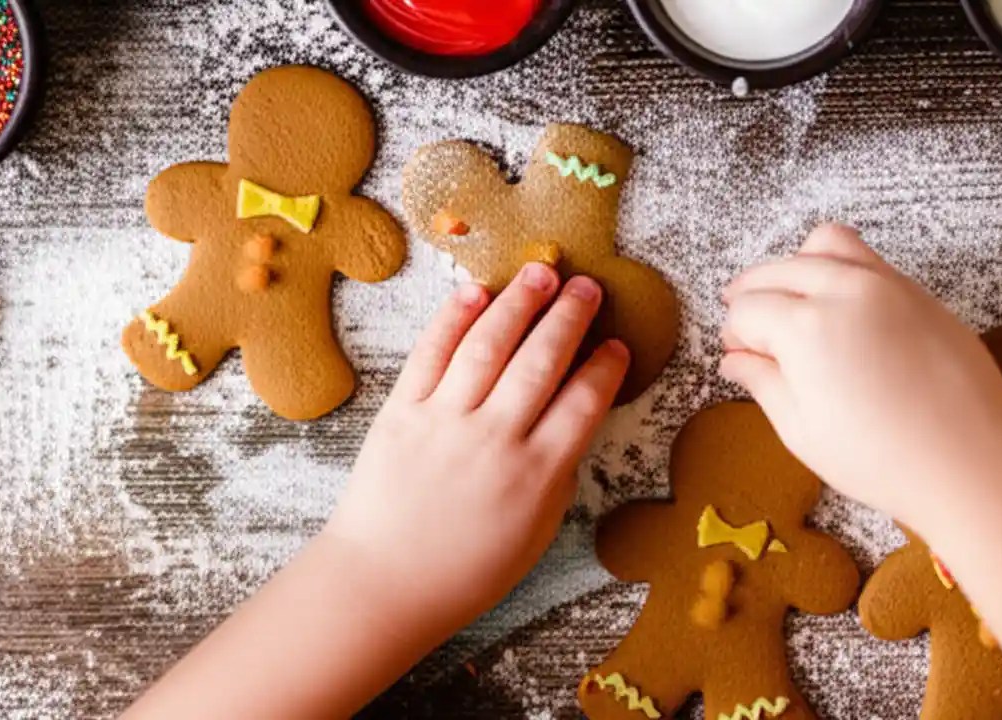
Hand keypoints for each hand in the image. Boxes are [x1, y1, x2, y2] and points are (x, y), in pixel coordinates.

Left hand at [326, 263, 628, 633]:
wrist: (384, 582)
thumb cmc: (466, 568)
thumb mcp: (535, 531)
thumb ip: (557, 473)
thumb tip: (573, 417)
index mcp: (535, 475)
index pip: (583, 404)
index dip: (605, 369)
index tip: (617, 346)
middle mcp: (493, 441)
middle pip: (541, 362)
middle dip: (570, 318)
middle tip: (589, 289)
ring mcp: (444, 422)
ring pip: (489, 346)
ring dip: (520, 303)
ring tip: (543, 272)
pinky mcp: (401, 413)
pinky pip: (432, 354)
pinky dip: (455, 318)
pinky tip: (477, 291)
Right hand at [719, 224, 1001, 527]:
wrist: (975, 463)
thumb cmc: (884, 459)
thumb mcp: (803, 431)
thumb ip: (763, 383)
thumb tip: (734, 360)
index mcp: (804, 325)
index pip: (748, 309)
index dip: (734, 334)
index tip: (737, 356)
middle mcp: (843, 289)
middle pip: (778, 270)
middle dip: (753, 295)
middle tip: (748, 330)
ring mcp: (887, 284)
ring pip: (823, 245)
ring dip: (795, 268)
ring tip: (790, 304)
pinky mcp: (920, 293)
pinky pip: (866, 259)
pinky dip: (837, 269)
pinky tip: (836, 309)